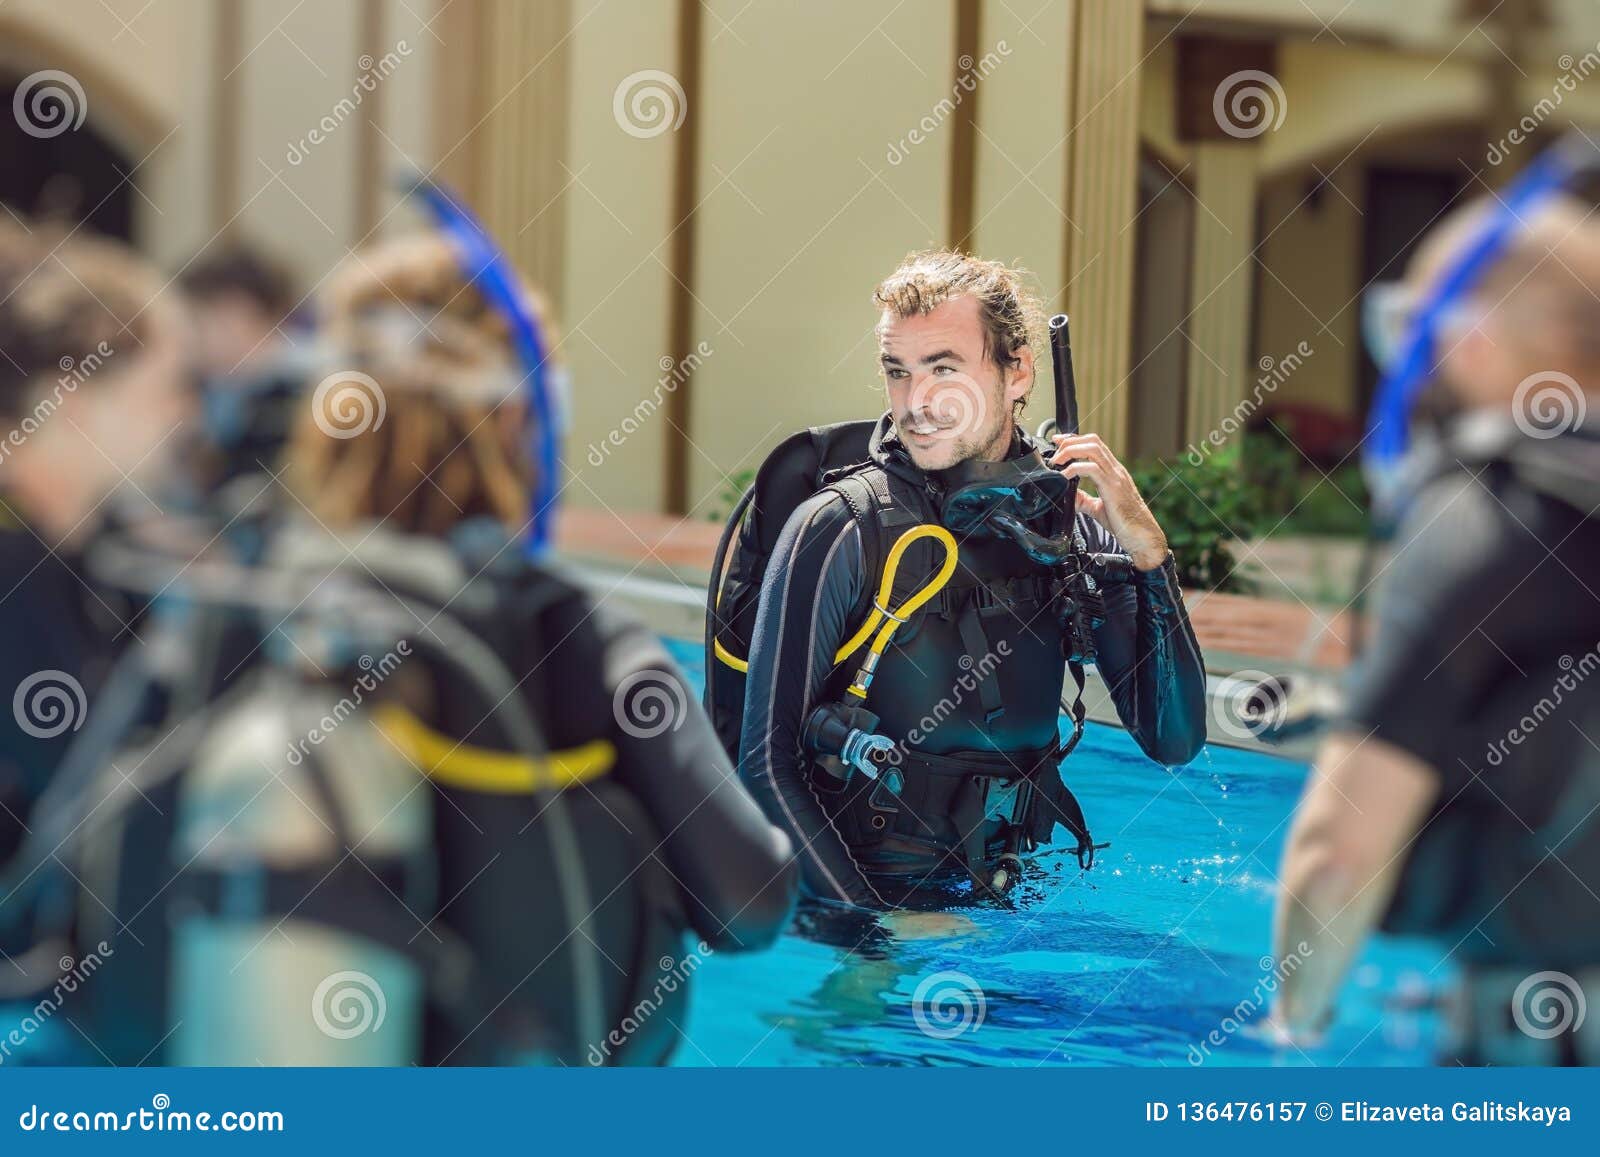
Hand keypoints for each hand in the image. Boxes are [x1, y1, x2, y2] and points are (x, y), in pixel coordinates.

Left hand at [1049, 433, 1168, 570]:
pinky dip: (1074, 468)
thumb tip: (1068, 495)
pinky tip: (1064, 476)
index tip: (1058, 442)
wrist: (1141, 536)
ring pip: (1092, 449)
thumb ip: (1084, 499)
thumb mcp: (1098, 508)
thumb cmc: (1124, 524)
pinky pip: (1092, 468)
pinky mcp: (1113, 487)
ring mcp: (1115, 476)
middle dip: (1070, 441)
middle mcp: (1115, 470)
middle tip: (1055, 449)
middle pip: (1092, 441)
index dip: (1075, 440)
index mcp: (1113, 472)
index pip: (1094, 445)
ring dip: (1071, 451)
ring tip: (1057, 461)